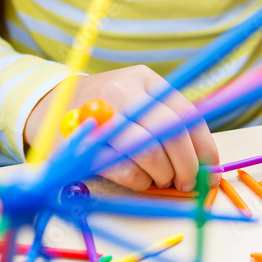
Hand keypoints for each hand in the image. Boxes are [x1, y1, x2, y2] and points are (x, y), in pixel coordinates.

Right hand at [24, 65, 219, 192]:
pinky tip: (139, 179)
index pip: (186, 113)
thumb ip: (170, 125)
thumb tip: (207, 165)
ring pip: (149, 151)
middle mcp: (124, 89)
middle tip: (186, 183)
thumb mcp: (139, 102)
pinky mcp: (85, 141)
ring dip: (162, 175)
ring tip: (161, 180)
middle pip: (170, 131)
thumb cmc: (109, 110)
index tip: (210, 170)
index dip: (203, 146)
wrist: (51, 106)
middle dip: (185, 166)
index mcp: (145, 79)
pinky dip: (139, 181)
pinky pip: (125, 168)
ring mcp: (102, 114)